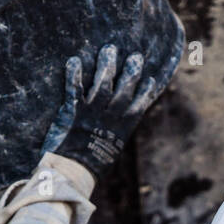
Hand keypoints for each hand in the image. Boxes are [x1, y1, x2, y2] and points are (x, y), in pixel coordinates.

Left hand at [42, 44, 158, 176]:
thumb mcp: (107, 153)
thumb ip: (111, 138)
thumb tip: (112, 135)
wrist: (74, 173)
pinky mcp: (74, 110)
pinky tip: (74, 60)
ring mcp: (93, 112)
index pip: (139, 105)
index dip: (145, 91)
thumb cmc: (89, 168)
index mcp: (123, 128)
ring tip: (109, 50)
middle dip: (131, 71)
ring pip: (103, 83)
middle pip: (124, 88)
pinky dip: (74, 73)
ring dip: (107, 65)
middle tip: (135, 57)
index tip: (150, 79)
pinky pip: (75, 87)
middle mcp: (111, 116)